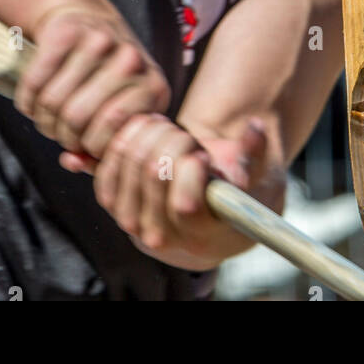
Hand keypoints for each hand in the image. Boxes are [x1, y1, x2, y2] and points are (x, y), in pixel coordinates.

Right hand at [15, 2, 170, 163]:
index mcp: (154, 88)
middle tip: (62, 132)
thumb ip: (102, 148)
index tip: (85, 145)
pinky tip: (34, 103)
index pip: (112, 135)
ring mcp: (100, 41)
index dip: (90, 149)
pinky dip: (27, 102)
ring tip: (50, 118)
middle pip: (77, 119)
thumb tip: (73, 163)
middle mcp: (131, 61)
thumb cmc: (107, 80)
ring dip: (43, 120)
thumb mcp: (120, 111)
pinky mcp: (68, 31)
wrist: (90, 21)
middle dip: (63, 135)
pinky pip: (35, 82)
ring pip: (52, 103)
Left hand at [63, 114, 271, 270]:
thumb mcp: (251, 173)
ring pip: (131, 160)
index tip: (203, 156)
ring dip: (150, 135)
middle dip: (174, 140)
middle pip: (154, 170)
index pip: (184, 202)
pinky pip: (108, 163)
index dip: (192, 167)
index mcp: (199, 235)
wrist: (200, 210)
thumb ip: (255, 152)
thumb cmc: (229, 188)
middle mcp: (160, 236)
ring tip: (169, 133)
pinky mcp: (111, 204)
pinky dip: (126, 138)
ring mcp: (131, 222)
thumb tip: (255, 127)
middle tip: (187, 138)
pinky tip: (146, 133)